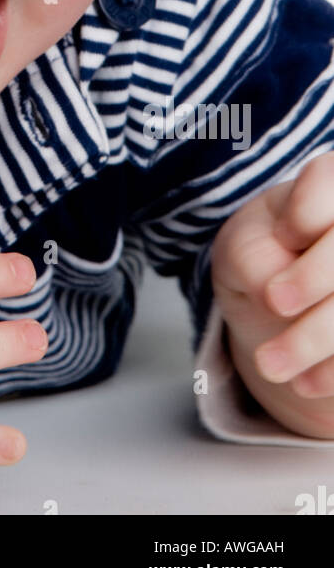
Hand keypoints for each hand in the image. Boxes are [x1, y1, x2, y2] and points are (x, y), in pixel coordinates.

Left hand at [210, 152, 333, 423]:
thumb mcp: (242, 249)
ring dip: (315, 338)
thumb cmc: (263, 257)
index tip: (286, 235)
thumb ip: (254, 256)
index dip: (308, 212)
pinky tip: (307, 383)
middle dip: (313, 278)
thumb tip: (273, 286)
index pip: (327, 184)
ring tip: (270, 366)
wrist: (283, 299)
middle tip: (274, 301)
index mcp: (331, 184)